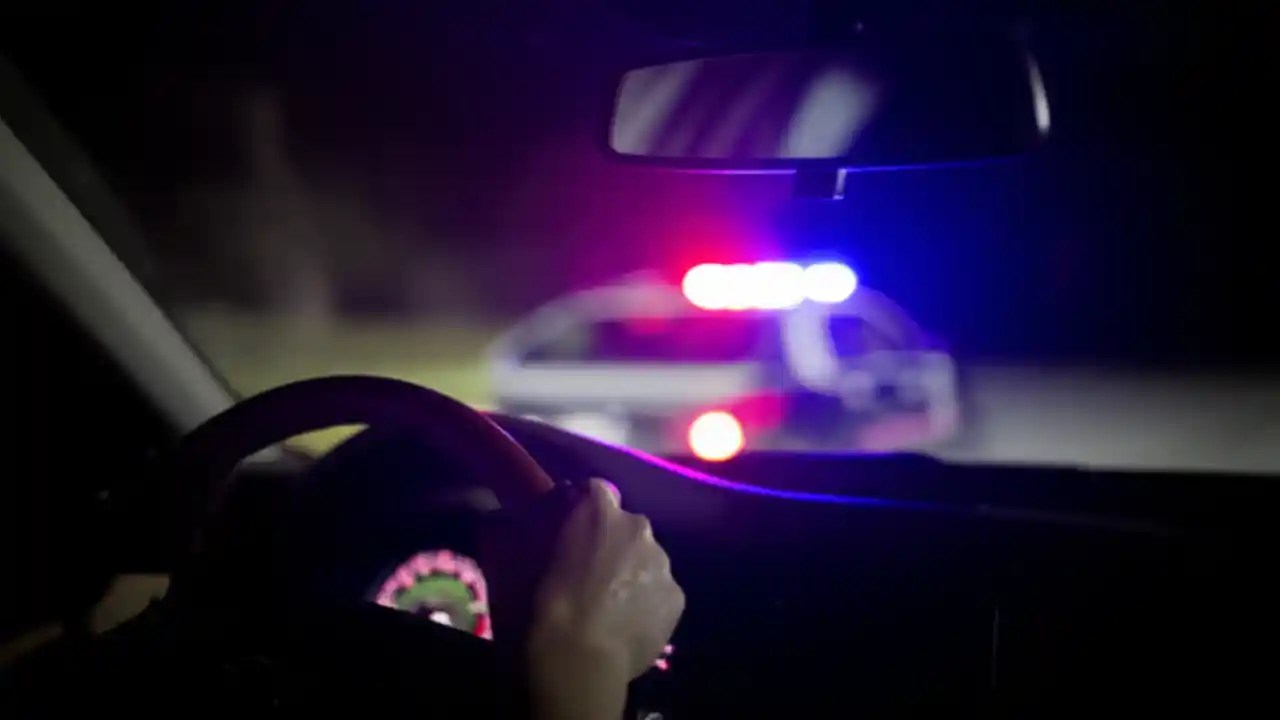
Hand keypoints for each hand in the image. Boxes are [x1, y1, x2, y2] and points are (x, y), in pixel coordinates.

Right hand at [525, 479, 683, 718]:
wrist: (571, 662)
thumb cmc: (531, 602)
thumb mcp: (502, 552)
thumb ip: (510, 521)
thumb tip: (507, 513)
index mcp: (597, 506)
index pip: (593, 491)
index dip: (579, 511)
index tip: (564, 533)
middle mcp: (638, 526)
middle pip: (625, 527)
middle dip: (608, 542)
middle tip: (584, 574)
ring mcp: (663, 564)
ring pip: (645, 560)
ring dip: (629, 573)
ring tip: (604, 607)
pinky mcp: (676, 600)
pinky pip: (658, 594)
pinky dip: (645, 604)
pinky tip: (621, 626)